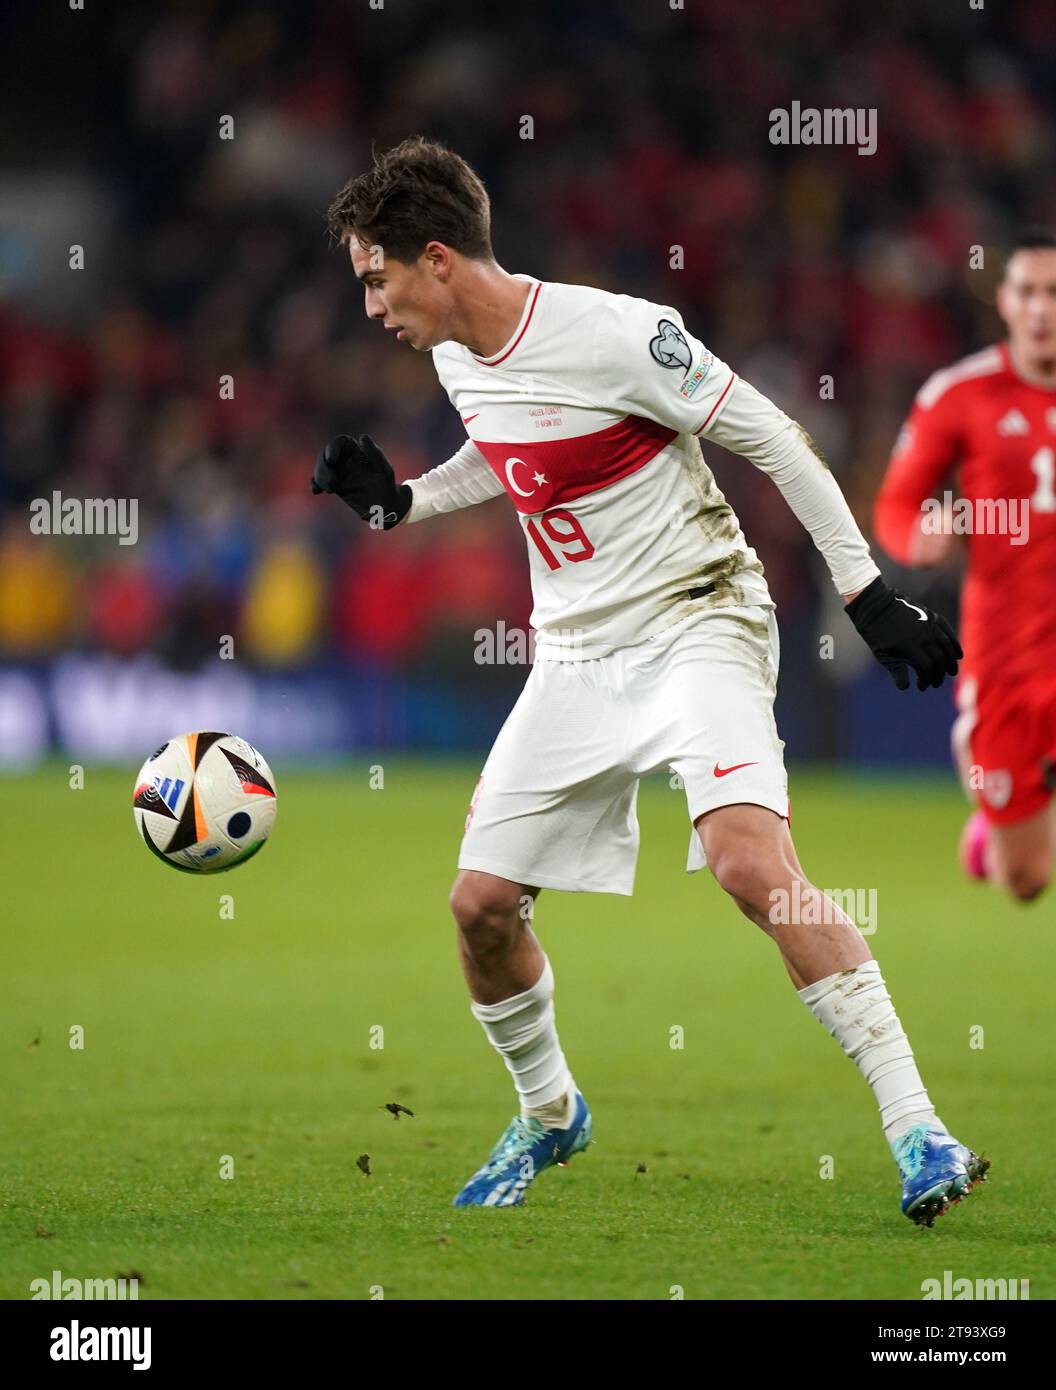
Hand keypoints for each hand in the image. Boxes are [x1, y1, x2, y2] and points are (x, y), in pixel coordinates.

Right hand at [310, 434, 410, 528]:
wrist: (384, 507)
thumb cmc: (387, 486)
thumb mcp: (384, 470)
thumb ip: (375, 454)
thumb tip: (362, 437)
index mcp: (357, 451)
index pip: (340, 442)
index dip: (332, 447)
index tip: (331, 460)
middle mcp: (346, 459)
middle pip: (326, 455)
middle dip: (324, 466)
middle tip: (332, 481)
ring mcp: (339, 471)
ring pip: (322, 468)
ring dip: (320, 477)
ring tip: (330, 489)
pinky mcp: (335, 484)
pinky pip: (320, 481)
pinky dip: (315, 484)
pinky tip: (316, 491)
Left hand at [845, 576, 961, 690]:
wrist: (876, 605)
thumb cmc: (877, 634)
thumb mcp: (882, 654)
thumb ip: (896, 670)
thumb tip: (905, 687)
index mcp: (908, 646)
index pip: (926, 667)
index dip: (927, 679)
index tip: (922, 687)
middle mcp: (922, 635)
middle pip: (939, 659)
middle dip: (939, 674)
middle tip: (936, 683)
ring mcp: (928, 624)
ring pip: (946, 646)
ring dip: (951, 661)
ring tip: (951, 672)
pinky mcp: (932, 616)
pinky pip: (948, 630)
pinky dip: (954, 643)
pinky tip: (958, 654)